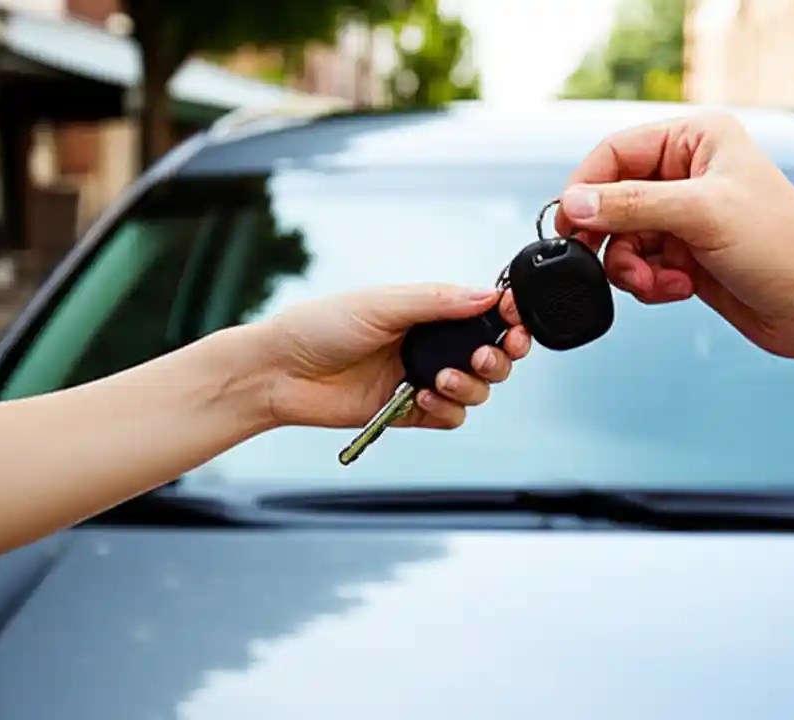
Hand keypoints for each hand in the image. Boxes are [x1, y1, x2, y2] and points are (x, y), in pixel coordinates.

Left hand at [258, 284, 531, 428]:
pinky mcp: (409, 412)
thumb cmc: (320, 327)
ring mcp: (422, 378)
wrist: (279, 372)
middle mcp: (430, 344)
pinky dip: (446, 411)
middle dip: (499, 357)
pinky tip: (423, 400)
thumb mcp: (382, 304)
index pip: (484, 314)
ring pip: (476, 389)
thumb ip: (437, 301)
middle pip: (491, 354)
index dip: (508, 318)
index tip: (514, 320)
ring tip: (440, 380)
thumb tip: (488, 295)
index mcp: (427, 311)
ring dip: (470, 386)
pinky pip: (450, 417)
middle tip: (483, 357)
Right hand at [555, 113, 793, 380]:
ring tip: (658, 283)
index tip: (569, 224)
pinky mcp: (687, 254)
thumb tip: (574, 201)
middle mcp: (689, 171)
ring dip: (632, 266)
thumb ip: (632, 205)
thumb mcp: (701, 216)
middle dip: (610, 236)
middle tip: (602, 262)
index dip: (586, 187)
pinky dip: (651, 281)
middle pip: (613, 198)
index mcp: (698, 139)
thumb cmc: (781, 248)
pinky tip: (679, 289)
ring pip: (623, 237)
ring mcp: (687, 215)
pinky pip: (641, 264)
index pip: (616, 151)